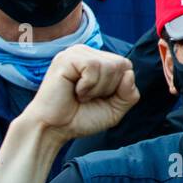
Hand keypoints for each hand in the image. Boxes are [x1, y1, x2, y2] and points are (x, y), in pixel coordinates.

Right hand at [23, 46, 138, 143]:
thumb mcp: (115, 109)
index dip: (119, 88)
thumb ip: (129, 94)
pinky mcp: (66, 58)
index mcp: (99, 61)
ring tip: (80, 94)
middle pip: (120, 64)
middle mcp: (88, 53)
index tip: (99, 98)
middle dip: (108, 88)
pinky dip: (87, 86)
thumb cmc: (81, 118)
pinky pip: (92, 66)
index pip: (126, 66)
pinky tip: (74, 91)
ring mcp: (76, 53)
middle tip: (87, 97)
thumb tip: (129, 74)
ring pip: (109, 65)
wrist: (54, 129)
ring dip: (97, 89)